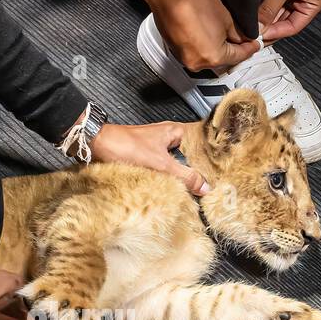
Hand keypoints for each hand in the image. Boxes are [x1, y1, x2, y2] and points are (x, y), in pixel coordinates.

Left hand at [90, 121, 208, 195]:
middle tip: (212, 183)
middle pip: (191, 154)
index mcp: (176, 131)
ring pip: (178, 162)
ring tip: (199, 188)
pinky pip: (165, 168)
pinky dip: (171, 177)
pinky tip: (176, 187)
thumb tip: (205, 187)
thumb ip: (184, 176)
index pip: (202, 140)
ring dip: (184, 174)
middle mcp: (169, 137)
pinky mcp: (147, 157)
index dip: (212, 155)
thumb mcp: (161, 164)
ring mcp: (158, 147)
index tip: (222, 169)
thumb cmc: (126, 147)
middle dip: (199, 168)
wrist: (98, 146)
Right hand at [143, 0, 260, 71]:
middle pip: (222, 60)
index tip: (254, 45)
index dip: (250, 48)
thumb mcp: (226, 18)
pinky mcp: (177, 52)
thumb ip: (237, 34)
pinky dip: (202, 47)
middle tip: (241, 40)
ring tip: (221, 35)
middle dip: (232, 50)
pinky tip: (205, 34)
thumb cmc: (194, 4)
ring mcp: (185, 59)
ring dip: (216, 49)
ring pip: (208, 57)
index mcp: (214, 57)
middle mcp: (198, 63)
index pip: (239, 56)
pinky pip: (195, 53)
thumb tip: (241, 38)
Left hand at [259, 0, 320, 42]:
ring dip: (265, 16)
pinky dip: (264, 4)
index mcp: (314, 3)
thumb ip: (270, 9)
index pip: (294, 27)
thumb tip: (259, 27)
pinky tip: (254, 11)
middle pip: (285, 20)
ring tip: (252, 23)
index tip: (262, 38)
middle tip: (253, 33)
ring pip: (277, 10)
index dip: (277, 33)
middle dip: (269, 25)